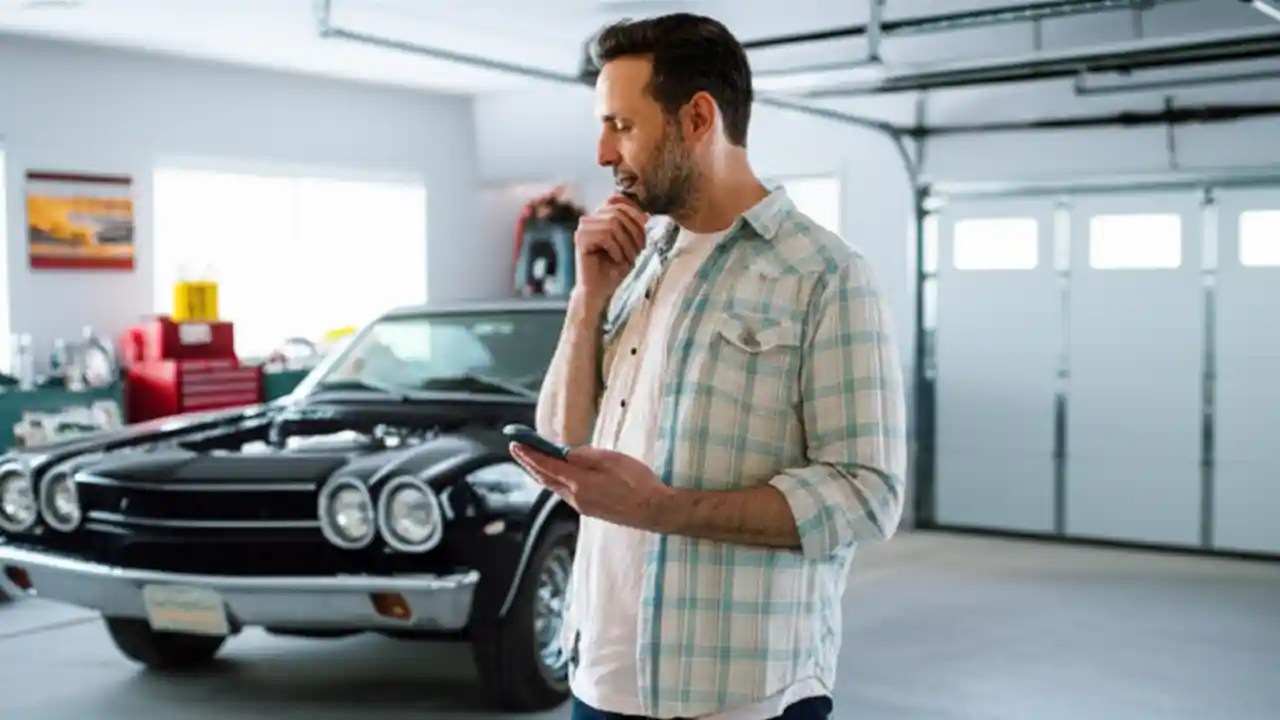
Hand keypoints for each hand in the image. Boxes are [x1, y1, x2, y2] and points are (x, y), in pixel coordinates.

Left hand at [510, 443, 671, 530]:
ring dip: (540, 473)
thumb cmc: (638, 482)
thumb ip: (586, 455)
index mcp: (579, 482)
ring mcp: (582, 505)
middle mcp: (575, 497)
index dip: (530, 454)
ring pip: (553, 487)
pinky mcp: (591, 509)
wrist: (654, 511)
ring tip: (531, 460)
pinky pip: (564, 493)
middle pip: (545, 478)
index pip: (546, 466)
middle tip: (517, 449)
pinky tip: (556, 476)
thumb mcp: (613, 460)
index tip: (516, 443)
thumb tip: (564, 452)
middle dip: (529, 463)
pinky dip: (554, 481)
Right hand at [573, 194, 648, 302]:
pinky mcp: (580, 239)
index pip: (619, 200)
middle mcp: (590, 218)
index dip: (635, 214)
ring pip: (613, 223)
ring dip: (627, 243)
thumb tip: (647, 213)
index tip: (644, 233)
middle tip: (639, 251)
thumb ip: (635, 226)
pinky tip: (616, 260)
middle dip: (635, 232)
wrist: (600, 291)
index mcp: (601, 215)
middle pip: (618, 211)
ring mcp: (583, 228)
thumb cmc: (616, 268)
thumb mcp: (632, 244)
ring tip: (628, 258)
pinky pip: (606, 235)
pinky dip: (617, 249)